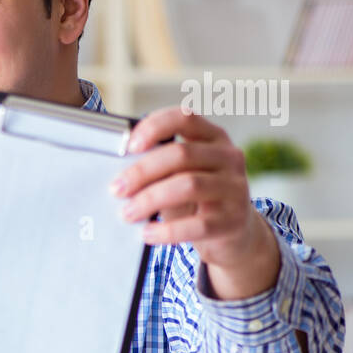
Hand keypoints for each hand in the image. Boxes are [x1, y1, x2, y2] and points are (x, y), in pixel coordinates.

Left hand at [109, 104, 276, 278]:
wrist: (234, 234)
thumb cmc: (195, 199)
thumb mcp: (180, 175)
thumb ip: (159, 168)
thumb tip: (117, 176)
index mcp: (213, 138)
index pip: (185, 118)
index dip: (155, 127)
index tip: (129, 146)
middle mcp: (229, 158)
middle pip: (182, 154)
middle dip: (142, 171)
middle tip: (116, 189)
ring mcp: (235, 188)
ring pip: (188, 186)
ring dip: (150, 199)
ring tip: (127, 213)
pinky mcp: (233, 221)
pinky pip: (197, 224)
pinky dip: (167, 230)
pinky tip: (147, 234)